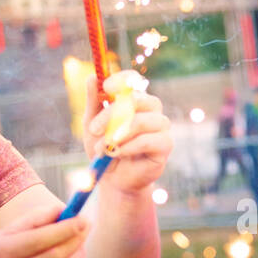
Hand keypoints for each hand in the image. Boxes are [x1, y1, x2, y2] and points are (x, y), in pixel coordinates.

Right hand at [0, 203, 88, 257]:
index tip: (82, 218)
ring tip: (80, 244)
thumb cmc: (0, 256)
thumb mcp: (6, 234)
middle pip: (52, 257)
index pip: (37, 239)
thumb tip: (64, 209)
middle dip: (74, 239)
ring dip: (77, 255)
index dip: (64, 229)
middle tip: (86, 226)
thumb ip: (34, 219)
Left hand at [84, 71, 172, 193]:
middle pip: (137, 99)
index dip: (122, 79)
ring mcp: (161, 127)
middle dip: (112, 113)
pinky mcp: (165, 145)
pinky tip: (117, 154)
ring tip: (104, 148)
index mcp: (134, 101)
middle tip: (94, 129)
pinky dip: (129, 146)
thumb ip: (94, 103)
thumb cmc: (105, 150)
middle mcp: (151, 110)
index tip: (105, 86)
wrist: (114, 180)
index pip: (134, 80)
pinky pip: (149, 140)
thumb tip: (92, 77)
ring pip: (143, 120)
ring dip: (119, 134)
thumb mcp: (92, 126)